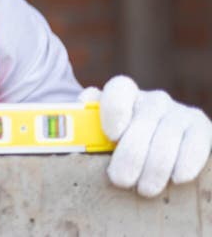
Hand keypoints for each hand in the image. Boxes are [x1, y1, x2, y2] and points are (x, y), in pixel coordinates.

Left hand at [80, 75, 211, 196]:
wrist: (153, 145)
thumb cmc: (119, 142)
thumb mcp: (99, 130)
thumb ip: (85, 119)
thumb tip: (78, 107)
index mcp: (125, 95)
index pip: (120, 89)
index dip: (115, 111)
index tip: (112, 136)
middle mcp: (153, 100)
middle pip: (144, 120)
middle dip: (131, 154)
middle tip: (121, 180)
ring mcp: (178, 112)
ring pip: (168, 136)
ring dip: (155, 166)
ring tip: (145, 188)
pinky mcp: (200, 127)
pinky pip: (197, 141)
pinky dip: (187, 161)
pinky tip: (177, 178)